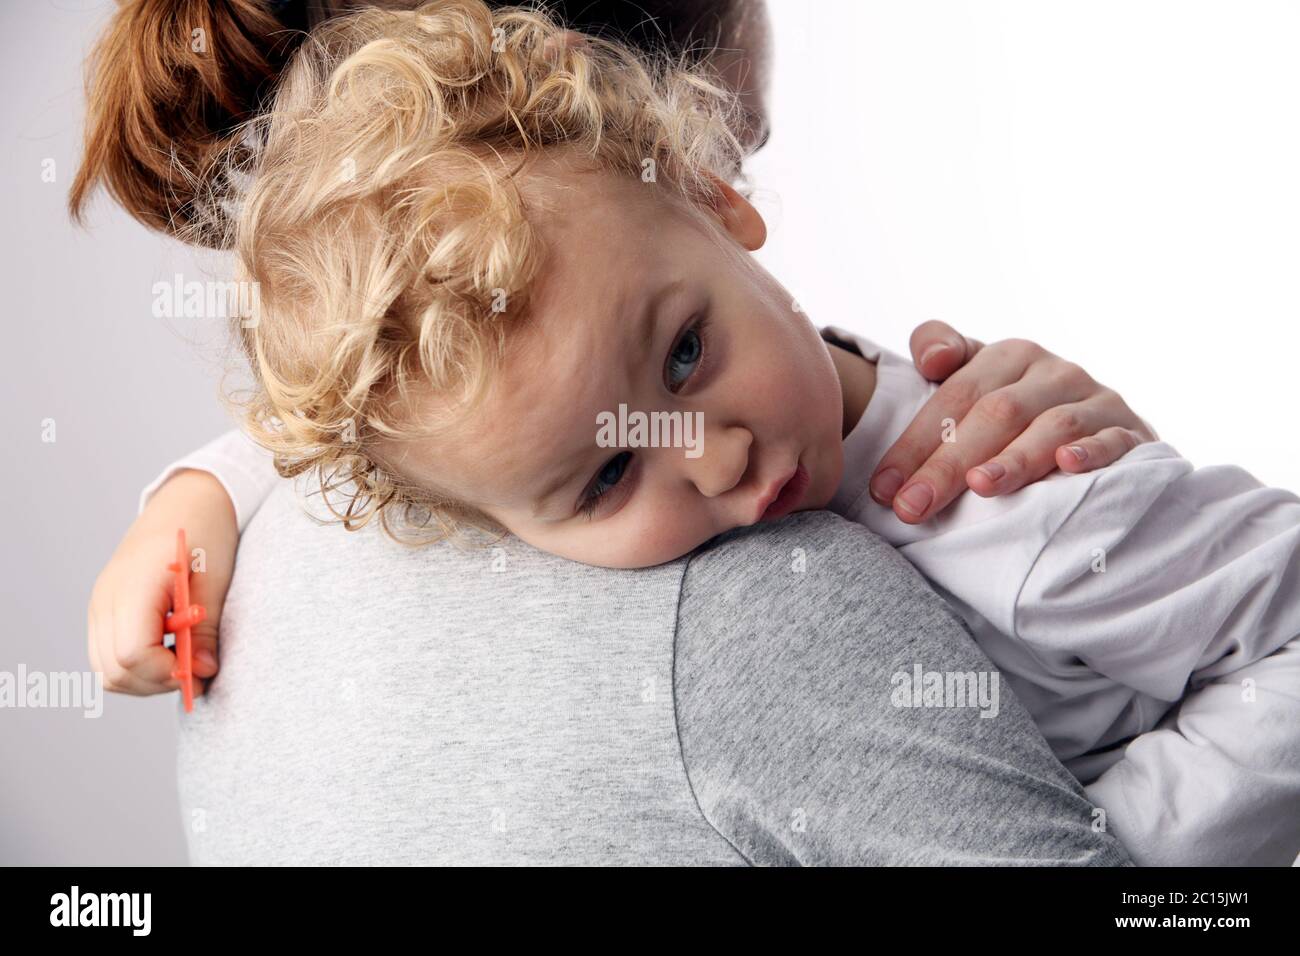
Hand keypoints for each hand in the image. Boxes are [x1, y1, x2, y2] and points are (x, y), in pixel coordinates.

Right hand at [87, 470, 237, 698]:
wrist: (190, 500)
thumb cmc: (206, 534)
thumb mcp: (216, 581)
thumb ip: (206, 630)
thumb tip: (201, 672)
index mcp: (134, 585)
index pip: (132, 654)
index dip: (166, 671)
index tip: (199, 669)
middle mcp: (106, 598)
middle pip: (114, 671)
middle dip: (157, 682)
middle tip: (196, 672)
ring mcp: (100, 605)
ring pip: (107, 671)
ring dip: (146, 679)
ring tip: (184, 659)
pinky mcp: (103, 610)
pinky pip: (108, 656)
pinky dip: (136, 666)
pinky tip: (168, 649)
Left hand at [869, 320, 1156, 523]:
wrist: (1102, 429)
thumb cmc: (1019, 412)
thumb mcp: (978, 375)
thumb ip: (940, 349)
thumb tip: (931, 359)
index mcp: (1010, 356)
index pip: (955, 395)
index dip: (916, 441)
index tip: (884, 488)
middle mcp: (1055, 372)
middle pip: (996, 413)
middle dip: (949, 463)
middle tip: (912, 507)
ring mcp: (1097, 400)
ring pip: (1052, 426)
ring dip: (1014, 459)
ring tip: (979, 487)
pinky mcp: (1132, 432)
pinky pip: (1114, 439)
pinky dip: (1092, 452)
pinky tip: (1067, 466)